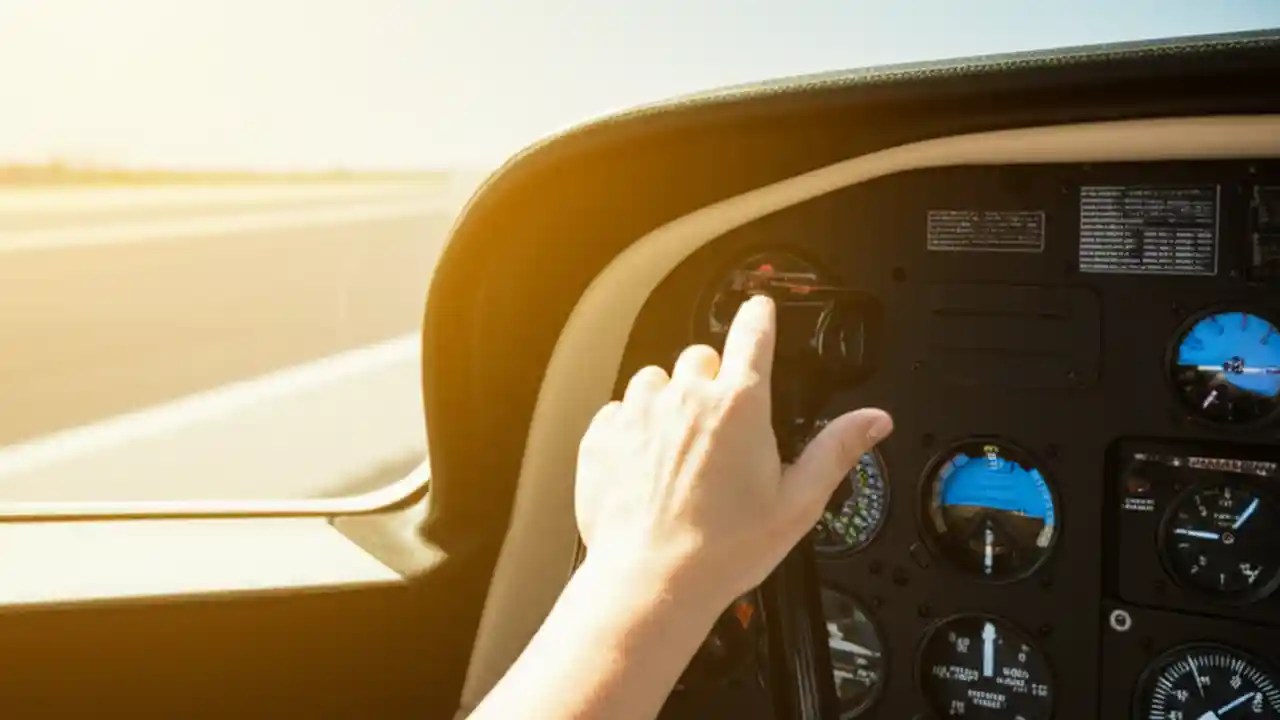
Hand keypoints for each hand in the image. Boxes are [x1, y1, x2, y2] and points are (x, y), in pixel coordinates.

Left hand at [575, 295, 893, 610]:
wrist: (652, 581)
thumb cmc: (724, 549)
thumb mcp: (798, 503)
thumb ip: (836, 450)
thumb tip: (873, 420)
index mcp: (739, 406)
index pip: (752, 334)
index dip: (759, 316)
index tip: (759, 309)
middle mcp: (685, 397)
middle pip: (700, 357)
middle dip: (712, 379)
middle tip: (720, 428)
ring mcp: (638, 412)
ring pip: (656, 380)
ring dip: (669, 400)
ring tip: (679, 449)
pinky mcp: (602, 435)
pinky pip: (618, 411)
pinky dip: (632, 429)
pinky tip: (646, 467)